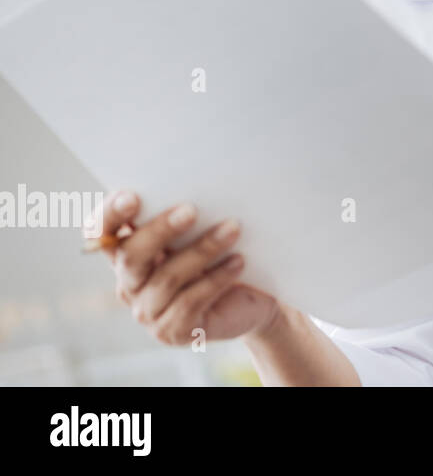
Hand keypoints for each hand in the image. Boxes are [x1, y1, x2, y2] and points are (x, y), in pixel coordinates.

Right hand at [86, 190, 279, 345]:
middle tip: (191, 210)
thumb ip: (186, 216)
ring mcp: (148, 311)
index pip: (101, 234)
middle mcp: (130, 284)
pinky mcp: (173, 331)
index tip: (132, 197)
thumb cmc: (220, 258)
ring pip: (167, 278)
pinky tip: (238, 261)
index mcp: (127, 254)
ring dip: (202, 250)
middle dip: (159, 230)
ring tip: (233, 228)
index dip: (109, 217)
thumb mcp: (200, 234)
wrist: (250, 303)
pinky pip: (191, 301)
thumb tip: (196, 183)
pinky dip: (216, 278)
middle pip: (131, 256)